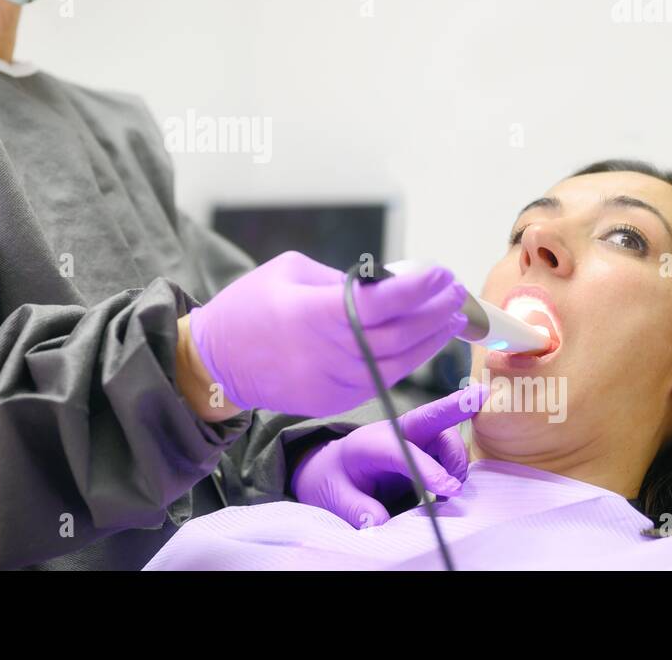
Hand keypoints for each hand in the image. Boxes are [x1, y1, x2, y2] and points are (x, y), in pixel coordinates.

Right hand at [186, 250, 467, 416]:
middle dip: (435, 312)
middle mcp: (325, 352)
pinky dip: (408, 361)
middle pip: (398, 336)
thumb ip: (341, 280)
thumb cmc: (249, 305)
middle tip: (455, 291)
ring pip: (397, 364)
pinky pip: (382, 380)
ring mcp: (331, 381)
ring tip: (452, 318)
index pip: (380, 303)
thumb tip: (388, 285)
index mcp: (311, 313)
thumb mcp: (289, 271)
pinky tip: (424, 342)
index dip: (417, 288)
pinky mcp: (333, 400)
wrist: (216, 361)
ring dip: (431, 340)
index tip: (439, 272)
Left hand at [291, 382, 488, 527]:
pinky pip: (451, 451)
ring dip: (457, 461)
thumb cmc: (336, 479)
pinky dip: (459, 469)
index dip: (427, 470)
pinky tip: (450, 491)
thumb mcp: (334, 496)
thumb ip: (356, 508)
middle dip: (455, 405)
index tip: (449, 490)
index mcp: (368, 444)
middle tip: (481, 395)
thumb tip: (380, 522)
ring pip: (447, 438)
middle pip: (430, 419)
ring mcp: (414, 438)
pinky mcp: (427, 447)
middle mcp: (395, 433)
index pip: (400, 452)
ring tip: (449, 494)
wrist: (337, 468)